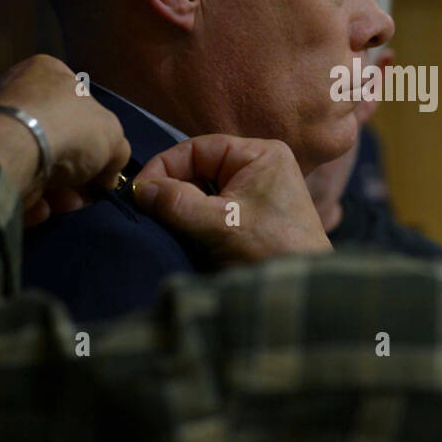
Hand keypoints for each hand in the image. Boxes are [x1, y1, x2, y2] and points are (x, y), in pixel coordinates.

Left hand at [0, 55, 130, 224]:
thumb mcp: (113, 135)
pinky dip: (30, 196)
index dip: (97, 136)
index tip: (104, 165)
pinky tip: (41, 207)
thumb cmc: (67, 128)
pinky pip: (13, 177)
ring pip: (36, 163)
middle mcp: (16, 92)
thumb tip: (108, 176)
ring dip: (57, 190)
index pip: (79, 100)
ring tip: (68, 204)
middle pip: (59, 138)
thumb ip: (117, 153)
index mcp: (48, 71)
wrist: (10, 150)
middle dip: (76, 173)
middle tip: (87, 193)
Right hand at [132, 134, 331, 263]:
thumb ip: (176, 202)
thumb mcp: (218, 224)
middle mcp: (261, 166)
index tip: (139, 192)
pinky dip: (196, 219)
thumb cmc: (270, 252)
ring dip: (183, 206)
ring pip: (204, 189)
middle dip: (173, 189)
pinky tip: (185, 234)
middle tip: (148, 211)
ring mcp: (258, 190)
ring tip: (166, 224)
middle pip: (200, 167)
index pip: (198, 148)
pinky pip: (214, 207)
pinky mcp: (253, 215)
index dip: (164, 167)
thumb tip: (139, 189)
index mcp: (261, 154)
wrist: (301, 292)